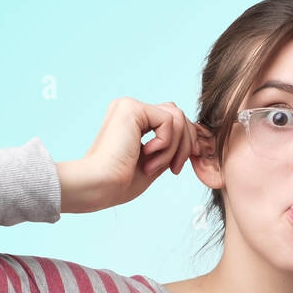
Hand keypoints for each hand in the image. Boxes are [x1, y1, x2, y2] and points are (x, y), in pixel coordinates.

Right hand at [57, 97, 204, 212]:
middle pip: (177, 115)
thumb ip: (169, 147)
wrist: (100, 186)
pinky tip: (146, 156)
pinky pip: (169, 121)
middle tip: (174, 169)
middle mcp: (130, 109)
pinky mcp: (132, 108)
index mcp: (132, 120)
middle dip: (186, 144)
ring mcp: (130, 106)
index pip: (171, 119)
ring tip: (155, 166)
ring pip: (177, 118)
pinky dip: (165, 144)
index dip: (185, 140)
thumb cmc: (120, 182)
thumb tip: (192, 139)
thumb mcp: (154, 162)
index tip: (180, 165)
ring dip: (174, 148)